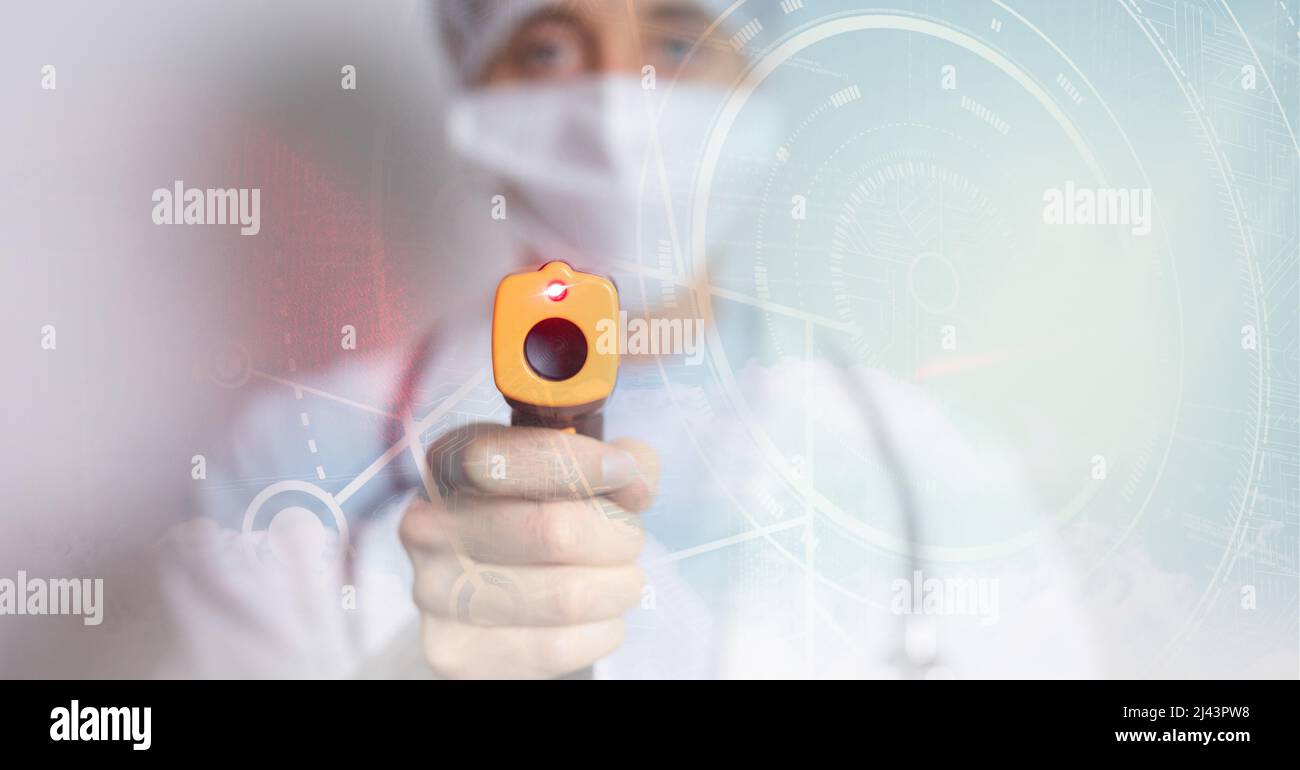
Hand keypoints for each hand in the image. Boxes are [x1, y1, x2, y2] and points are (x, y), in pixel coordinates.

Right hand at [399, 424, 658, 678]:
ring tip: (621, 580)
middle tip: (630, 540)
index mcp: (448, 464)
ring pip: (566, 596)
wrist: (505, 603)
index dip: (577, 464)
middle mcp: (427, 525)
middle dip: (617, 535)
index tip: (625, 472)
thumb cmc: (547, 521)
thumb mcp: (581, 476)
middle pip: (552, 530)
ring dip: (617, 587)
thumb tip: (633, 478)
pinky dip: (601, 630)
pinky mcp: (452, 652)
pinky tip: (597, 619)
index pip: (504, 459)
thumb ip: (614, 462)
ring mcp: (432, 593)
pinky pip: (558, 647)